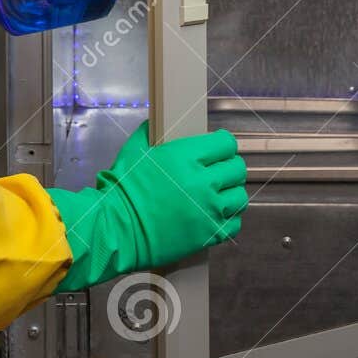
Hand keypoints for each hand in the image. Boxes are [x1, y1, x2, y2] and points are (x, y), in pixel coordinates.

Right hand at [46, 121, 246, 292]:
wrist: (117, 228)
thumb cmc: (123, 188)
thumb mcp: (134, 150)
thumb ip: (149, 133)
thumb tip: (155, 123)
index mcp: (186, 157)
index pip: (226, 144)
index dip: (222, 145)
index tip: (217, 150)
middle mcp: (203, 182)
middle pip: (237, 168)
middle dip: (228, 167)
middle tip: (217, 172)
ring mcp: (209, 209)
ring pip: (239, 196)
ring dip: (230, 193)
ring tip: (218, 195)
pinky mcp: (209, 234)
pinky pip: (235, 223)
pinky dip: (228, 218)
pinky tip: (215, 215)